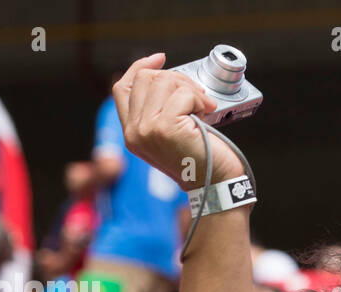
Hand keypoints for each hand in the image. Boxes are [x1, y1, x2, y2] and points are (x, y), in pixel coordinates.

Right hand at [112, 53, 244, 189]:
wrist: (217, 184)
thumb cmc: (202, 160)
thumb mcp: (172, 134)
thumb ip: (158, 111)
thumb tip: (165, 76)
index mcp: (131, 134)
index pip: (122, 88)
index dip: (140, 67)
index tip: (160, 59)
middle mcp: (134, 132)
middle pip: (145, 79)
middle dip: (176, 79)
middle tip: (197, 95)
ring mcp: (147, 130)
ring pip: (164, 82)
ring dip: (191, 89)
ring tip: (203, 108)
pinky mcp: (166, 128)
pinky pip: (183, 94)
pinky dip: (200, 99)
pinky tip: (207, 113)